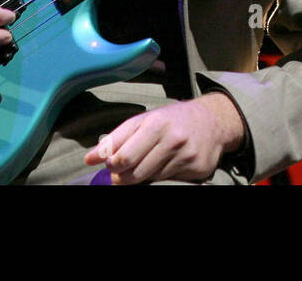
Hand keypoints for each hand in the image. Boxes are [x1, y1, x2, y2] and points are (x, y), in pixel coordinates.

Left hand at [83, 92, 245, 183]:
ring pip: (151, 179)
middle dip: (124, 176)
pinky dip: (161, 176)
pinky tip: (166, 164)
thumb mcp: (143, 120)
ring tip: (147, 162)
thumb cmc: (172, 119)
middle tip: (123, 171)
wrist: (213, 121)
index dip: (113, 166)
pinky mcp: (197, 170)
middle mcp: (173, 140)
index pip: (124, 157)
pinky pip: (169, 181)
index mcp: (156, 124)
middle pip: (136, 173)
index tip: (111, 165)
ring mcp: (186, 157)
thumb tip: (89, 159)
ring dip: (143, 176)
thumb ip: (115, 139)